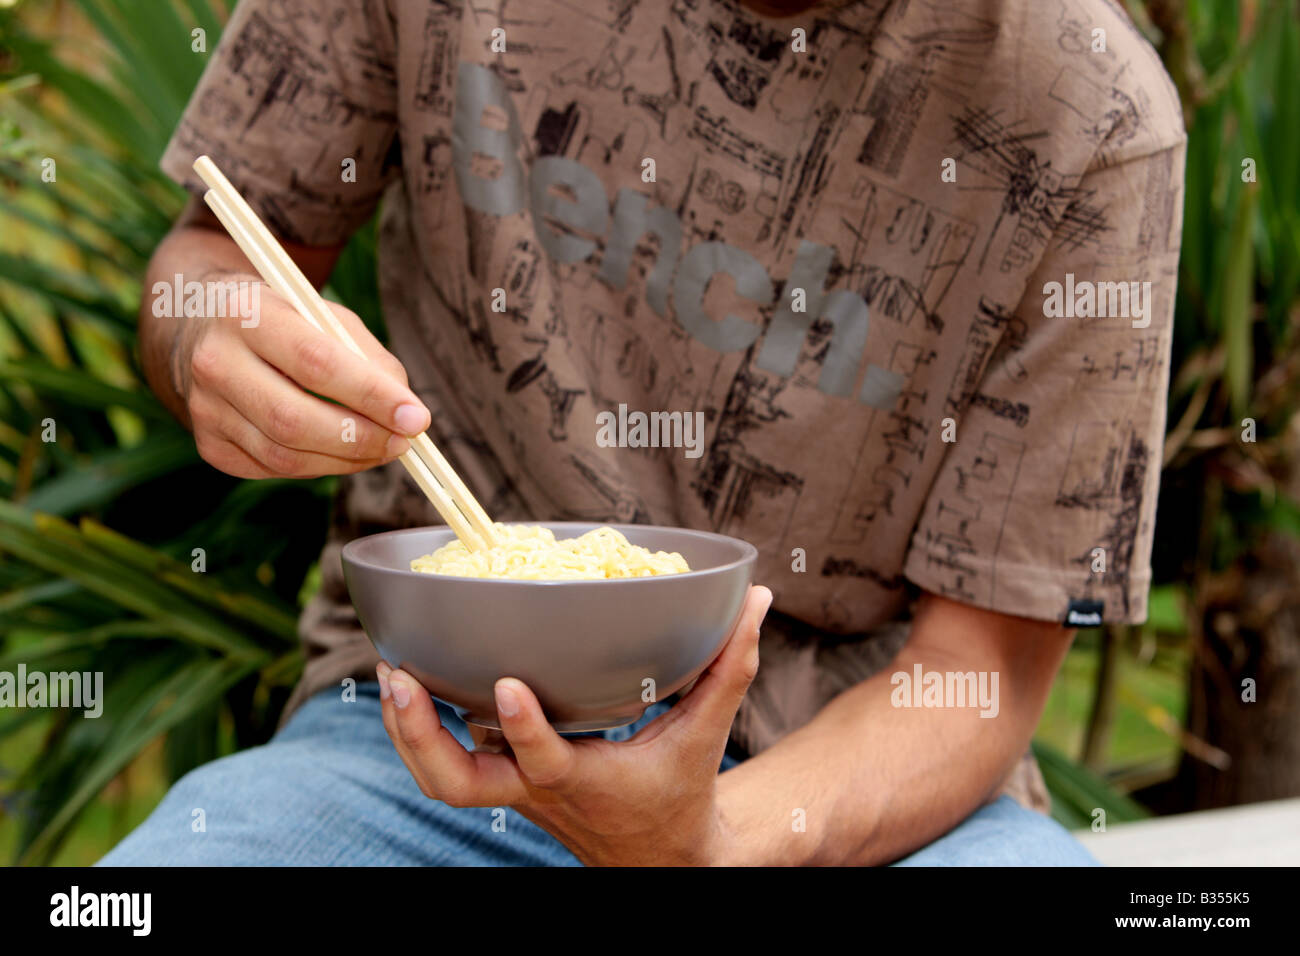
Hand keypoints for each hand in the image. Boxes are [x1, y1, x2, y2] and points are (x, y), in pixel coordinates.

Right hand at [174, 273, 429, 477]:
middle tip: (404, 443)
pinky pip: (275, 469)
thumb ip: (369, 358)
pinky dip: (319, 466)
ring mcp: (205, 409)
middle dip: (360, 438)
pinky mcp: (210, 445)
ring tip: (383, 449)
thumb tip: (406, 413)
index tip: (416, 417)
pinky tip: (341, 452)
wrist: (202, 326)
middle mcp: (215, 362)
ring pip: (286, 456)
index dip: (371, 396)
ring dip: (346, 461)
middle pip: (294, 420)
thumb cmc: (283, 319)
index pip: (315, 363)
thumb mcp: (324, 314)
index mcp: (246, 314)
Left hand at [376, 585, 773, 865]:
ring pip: (441, 778)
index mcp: (587, 781)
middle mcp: (537, 790)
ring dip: (406, 731)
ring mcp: (512, 790)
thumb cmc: (682, 793)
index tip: (506, 685)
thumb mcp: (708, 734)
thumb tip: (758, 601)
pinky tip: (411, 679)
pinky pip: (450, 761)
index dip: (523, 729)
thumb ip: (731, 668)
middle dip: (419, 737)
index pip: (547, 762)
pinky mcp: (504, 781)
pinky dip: (421, 728)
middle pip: (457, 783)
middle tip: (399, 680)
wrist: (656, 860)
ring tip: (389, 673)